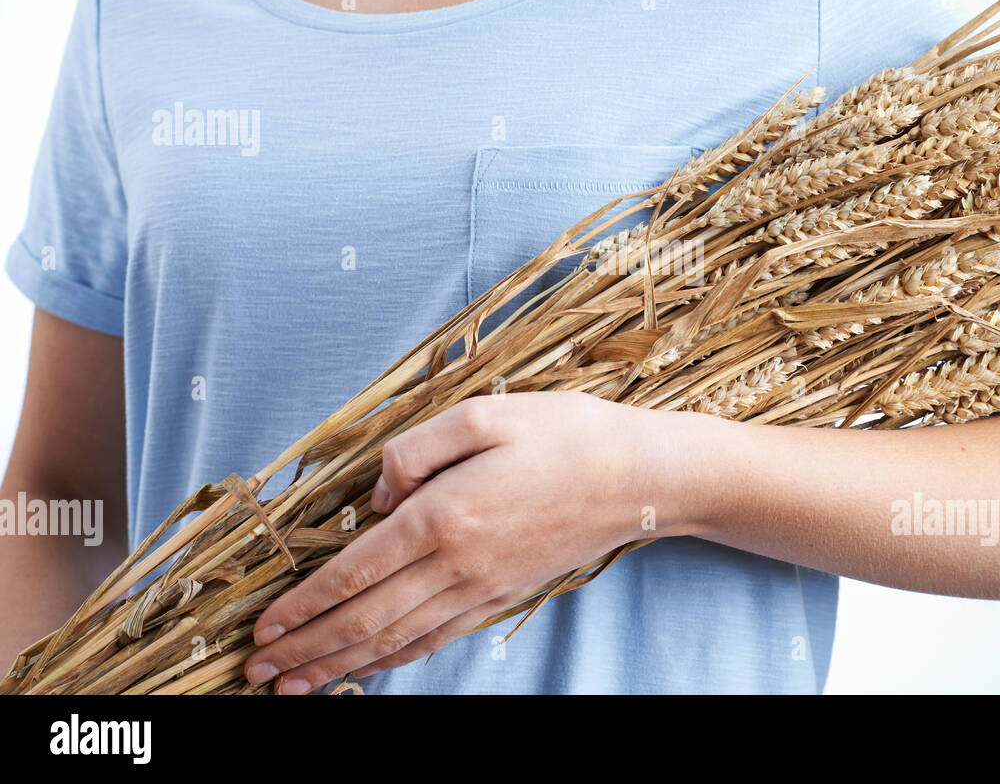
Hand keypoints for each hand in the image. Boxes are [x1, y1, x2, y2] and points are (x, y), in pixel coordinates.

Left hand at [242, 391, 686, 692]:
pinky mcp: (503, 596)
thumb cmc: (564, 435)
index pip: (354, 574)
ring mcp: (482, 587)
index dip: (303, 606)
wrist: (639, 477)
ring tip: (296, 685)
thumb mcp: (485, 415)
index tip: (263, 629)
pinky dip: (395, 660)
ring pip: (396, 640)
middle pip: (365, 620)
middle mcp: (457, 563)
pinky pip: (437, 639)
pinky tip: (371, 667)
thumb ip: (416, 450)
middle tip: (259, 673)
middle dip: (306, 649)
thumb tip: (376, 498)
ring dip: (340, 665)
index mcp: (443, 514)